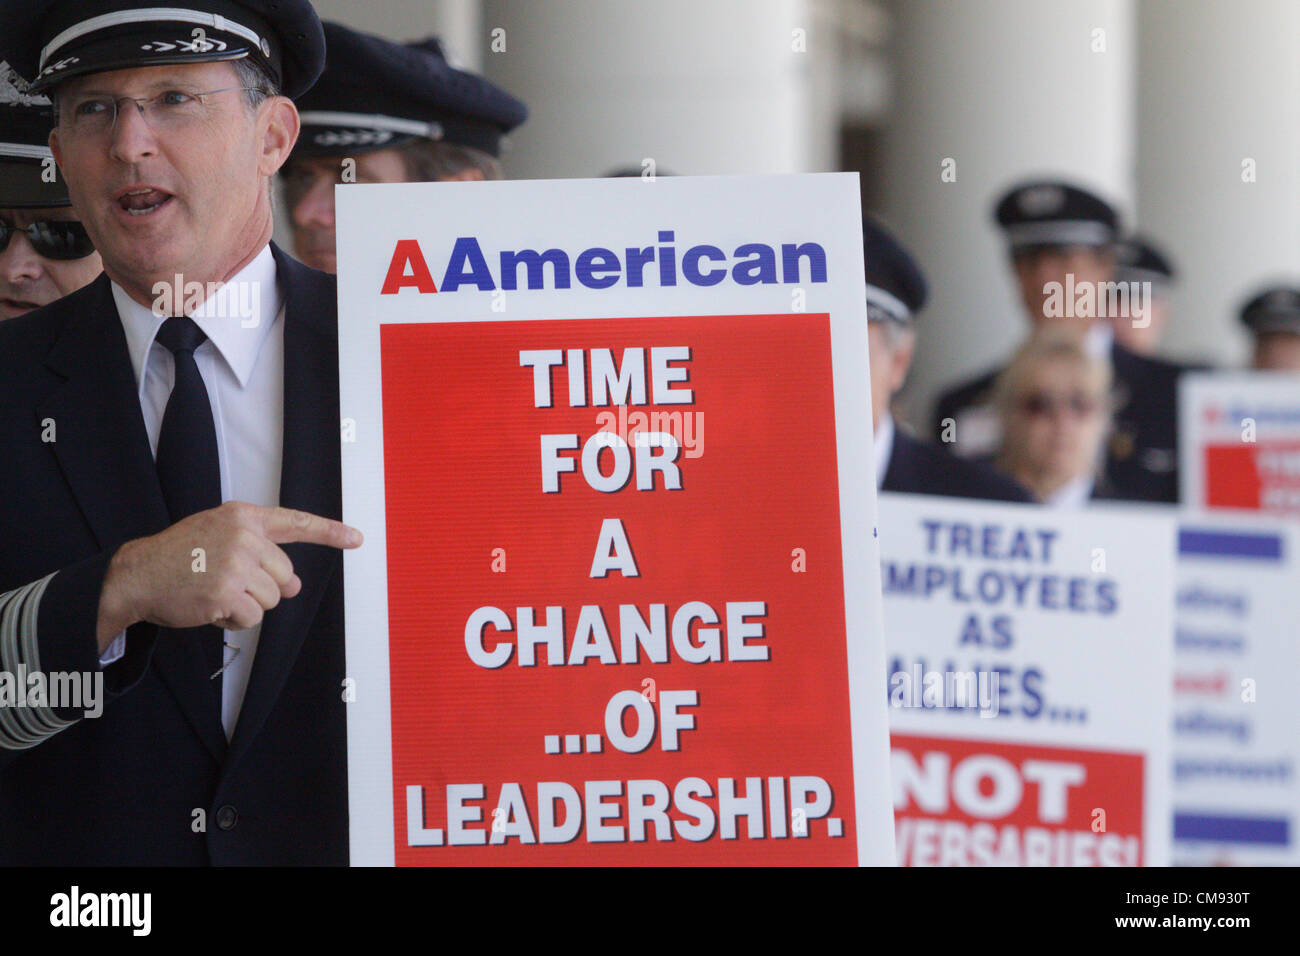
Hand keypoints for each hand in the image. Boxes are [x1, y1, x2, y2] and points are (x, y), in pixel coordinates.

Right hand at [96, 502, 362, 649]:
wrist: (136, 574)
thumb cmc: (179, 557)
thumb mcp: (221, 540)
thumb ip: (261, 555)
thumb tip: (294, 584)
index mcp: (243, 516)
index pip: (295, 522)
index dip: (329, 532)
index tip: (356, 538)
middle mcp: (244, 536)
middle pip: (284, 575)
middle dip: (260, 586)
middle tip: (224, 580)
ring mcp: (236, 564)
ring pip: (272, 599)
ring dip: (246, 605)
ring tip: (214, 592)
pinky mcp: (226, 592)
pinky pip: (252, 618)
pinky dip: (234, 621)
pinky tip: (210, 607)